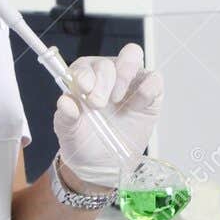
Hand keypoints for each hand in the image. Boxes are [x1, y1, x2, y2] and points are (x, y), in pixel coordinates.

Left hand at [53, 43, 163, 188]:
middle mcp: (105, 76)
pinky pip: (154, 79)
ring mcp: (129, 83)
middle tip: (98, 104)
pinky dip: (147, 88)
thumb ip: (65, 117)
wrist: (103, 162)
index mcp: (82, 80)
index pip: (84, 65)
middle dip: (102, 80)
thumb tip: (65, 102)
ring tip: (117, 99)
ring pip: (132, 56)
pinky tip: (137, 105)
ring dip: (124, 74)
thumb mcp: (68, 131)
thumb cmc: (82, 140)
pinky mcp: (150, 95)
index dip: (84, 73)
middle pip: (107, 62)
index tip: (83, 88)